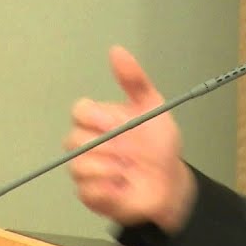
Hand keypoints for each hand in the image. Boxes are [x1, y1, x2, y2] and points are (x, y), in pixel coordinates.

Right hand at [65, 46, 195, 232]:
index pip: (79, 110)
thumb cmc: (158, 144)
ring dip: (111, 167)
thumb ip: (134, 80)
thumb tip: (116, 50)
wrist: (171, 181)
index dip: (96, 117)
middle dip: (105, 145)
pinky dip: (109, 188)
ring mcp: (87, 171)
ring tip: (131, 169)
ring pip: (79, 166)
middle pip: (73, 139)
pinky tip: (125, 186)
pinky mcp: (91, 196)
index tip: (117, 123)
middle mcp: (88, 144)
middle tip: (130, 151)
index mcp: (100, 121)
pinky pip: (86, 191)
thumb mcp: (153, 108)